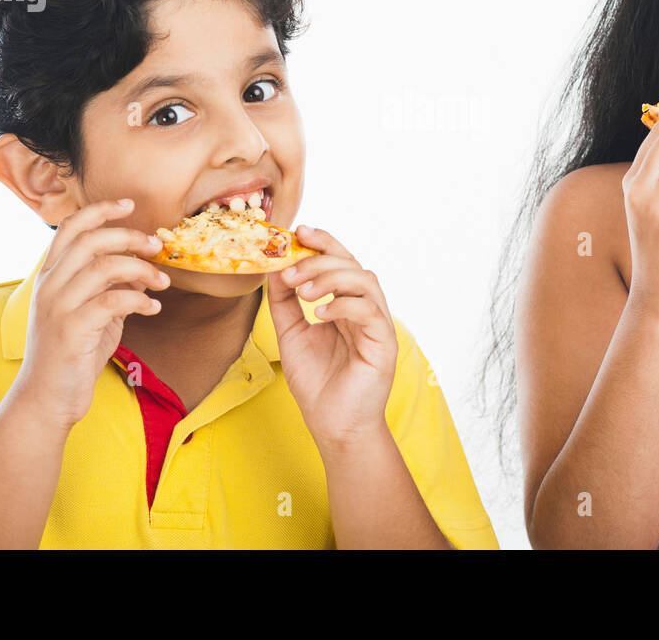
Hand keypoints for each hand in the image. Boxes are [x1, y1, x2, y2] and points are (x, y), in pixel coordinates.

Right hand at [12, 198, 170, 430]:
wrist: (47, 399)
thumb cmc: (72, 354)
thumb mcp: (93, 313)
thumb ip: (112, 288)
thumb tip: (143, 269)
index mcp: (50, 277)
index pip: (71, 227)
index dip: (100, 210)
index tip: (129, 204)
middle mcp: (49, 286)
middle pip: (90, 240)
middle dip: (130, 236)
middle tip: (156, 245)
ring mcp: (58, 307)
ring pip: (104, 267)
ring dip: (142, 270)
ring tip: (163, 283)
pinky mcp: (72, 330)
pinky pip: (113, 301)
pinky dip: (140, 300)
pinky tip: (153, 308)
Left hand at [268, 227, 397, 451]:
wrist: (332, 426)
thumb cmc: (317, 383)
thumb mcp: (291, 334)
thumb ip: (284, 302)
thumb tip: (274, 268)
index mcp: (346, 304)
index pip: (340, 262)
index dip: (323, 242)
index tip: (298, 232)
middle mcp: (364, 309)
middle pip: (352, 264)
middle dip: (320, 259)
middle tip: (292, 268)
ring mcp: (377, 325)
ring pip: (365, 281)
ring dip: (331, 277)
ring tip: (304, 291)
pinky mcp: (384, 343)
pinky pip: (370, 311)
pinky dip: (344, 305)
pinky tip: (321, 313)